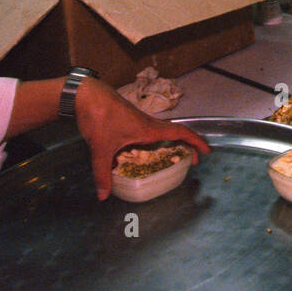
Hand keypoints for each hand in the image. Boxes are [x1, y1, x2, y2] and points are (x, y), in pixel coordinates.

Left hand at [76, 78, 211, 199]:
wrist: (84, 94)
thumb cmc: (99, 117)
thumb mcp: (101, 148)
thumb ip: (102, 172)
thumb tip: (103, 196)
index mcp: (149, 129)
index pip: (180, 133)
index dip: (196, 141)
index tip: (206, 151)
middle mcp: (148, 123)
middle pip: (175, 132)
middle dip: (187, 145)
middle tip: (191, 160)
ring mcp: (139, 119)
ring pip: (162, 131)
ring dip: (171, 142)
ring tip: (171, 157)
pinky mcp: (129, 118)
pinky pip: (150, 130)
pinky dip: (155, 141)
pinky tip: (143, 151)